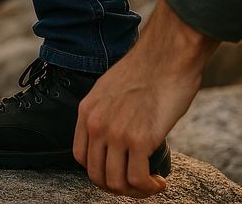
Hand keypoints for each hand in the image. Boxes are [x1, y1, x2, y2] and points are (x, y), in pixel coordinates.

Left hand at [73, 0, 218, 197]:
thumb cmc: (146, 71)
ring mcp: (116, 134)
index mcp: (86, 111)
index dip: (99, 170)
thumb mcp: (110, 90)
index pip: (81, 156)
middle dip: (116, 187)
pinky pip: (138, 179)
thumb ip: (107, 113)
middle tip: (136, 184)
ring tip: (151, 185)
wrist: (165, 57)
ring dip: (134, 191)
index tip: (118, 170)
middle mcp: (95, 124)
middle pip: (95, 174)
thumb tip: (116, 136)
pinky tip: (160, 181)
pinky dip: (149, 188)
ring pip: (115, 182)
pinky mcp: (140, 140)